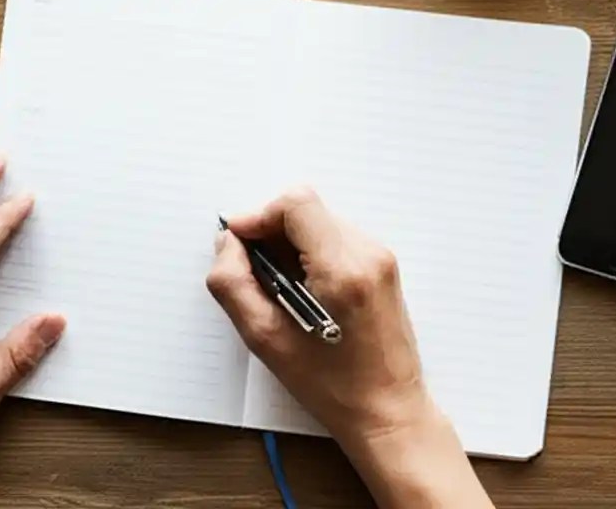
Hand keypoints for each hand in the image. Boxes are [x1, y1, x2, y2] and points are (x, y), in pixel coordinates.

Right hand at [208, 188, 493, 507]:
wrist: (388, 411)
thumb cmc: (332, 386)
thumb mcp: (265, 338)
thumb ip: (233, 283)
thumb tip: (228, 243)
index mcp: (342, 270)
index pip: (296, 204)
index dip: (258, 217)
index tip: (240, 244)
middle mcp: (367, 255)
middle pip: (305, 210)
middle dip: (272, 234)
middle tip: (258, 276)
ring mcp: (380, 258)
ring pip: (318, 222)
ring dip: (290, 246)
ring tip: (284, 292)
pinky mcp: (383, 266)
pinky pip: (335, 239)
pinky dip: (310, 255)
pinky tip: (305, 293)